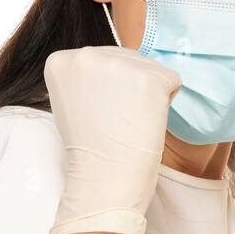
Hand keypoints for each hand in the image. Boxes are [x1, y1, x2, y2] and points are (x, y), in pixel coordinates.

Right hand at [44, 46, 180, 233]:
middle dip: (130, 89)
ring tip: (129, 122)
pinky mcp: (150, 78)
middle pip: (128, 60)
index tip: (97, 114)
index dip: (108, 90)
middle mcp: (86, 54)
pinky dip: (167, 103)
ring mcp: (119, 63)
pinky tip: (146, 121)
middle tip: (116, 122)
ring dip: (148, 96)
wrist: (105, 178)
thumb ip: (89, 78)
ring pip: (150, 69)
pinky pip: (172, 80)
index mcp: (62, 60)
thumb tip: (118, 71)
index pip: (103, 59)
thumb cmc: (91, 150)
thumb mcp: (73, 102)